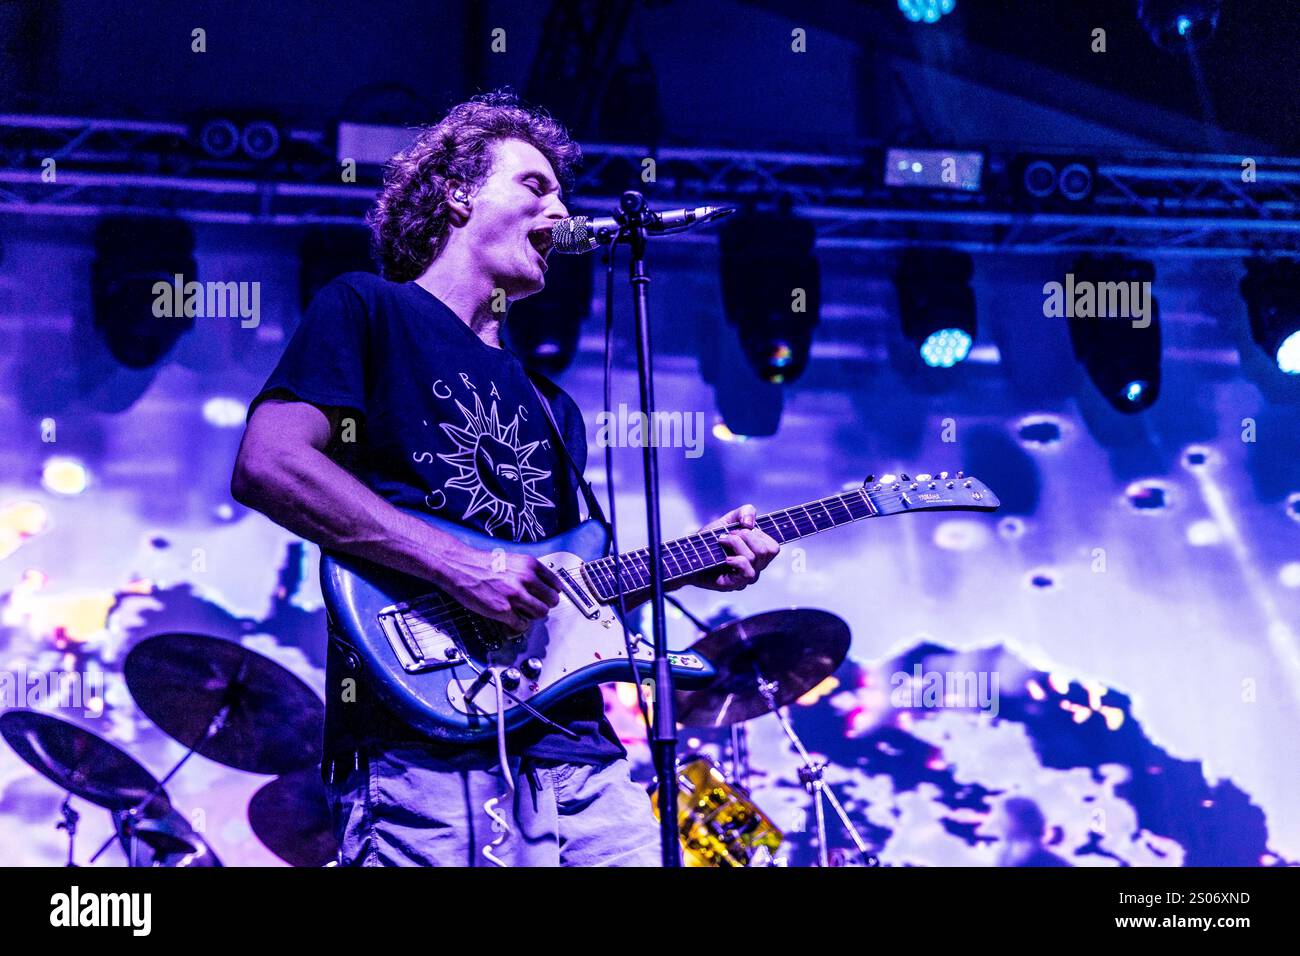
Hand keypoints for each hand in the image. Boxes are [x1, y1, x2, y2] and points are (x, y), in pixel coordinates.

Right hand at [434, 546, 561, 632]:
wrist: (460, 566)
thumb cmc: (482, 564)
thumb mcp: (512, 560)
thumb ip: (528, 572)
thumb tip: (541, 585)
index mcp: (530, 565)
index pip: (556, 584)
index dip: (552, 592)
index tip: (548, 597)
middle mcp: (526, 579)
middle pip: (552, 600)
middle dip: (544, 605)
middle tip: (536, 606)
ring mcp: (515, 595)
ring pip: (541, 613)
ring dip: (533, 616)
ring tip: (524, 613)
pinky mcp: (504, 610)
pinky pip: (522, 624)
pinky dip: (519, 625)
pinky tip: (513, 620)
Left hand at [685, 504, 779, 592]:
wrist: (688, 556)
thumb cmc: (708, 541)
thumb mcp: (727, 520)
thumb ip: (745, 512)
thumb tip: (750, 523)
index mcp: (757, 554)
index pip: (773, 546)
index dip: (758, 533)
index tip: (738, 529)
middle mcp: (755, 567)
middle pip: (768, 550)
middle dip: (746, 536)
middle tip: (729, 534)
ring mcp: (746, 577)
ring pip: (755, 558)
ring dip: (736, 543)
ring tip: (722, 542)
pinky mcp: (734, 584)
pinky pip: (747, 572)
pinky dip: (736, 560)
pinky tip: (724, 558)